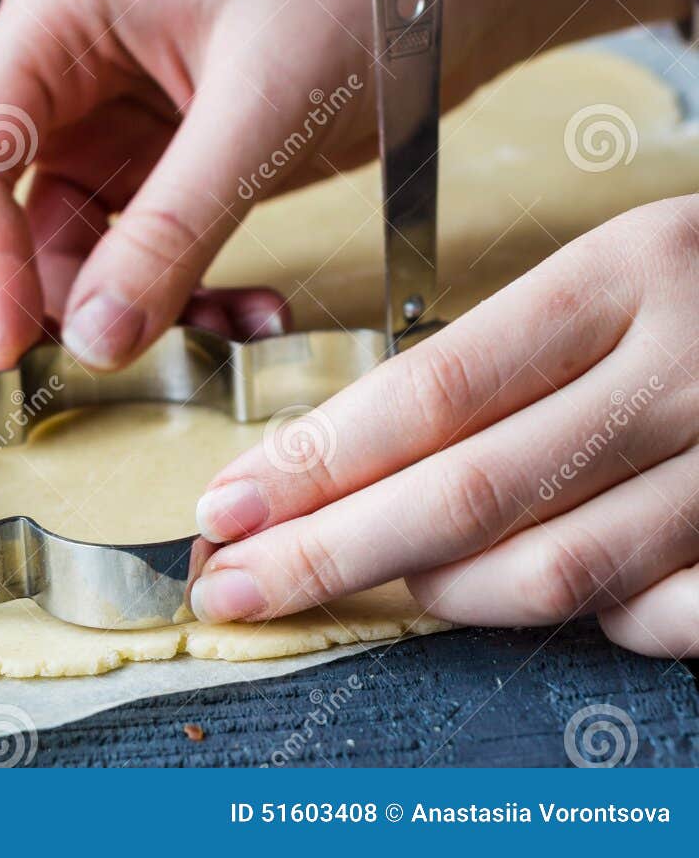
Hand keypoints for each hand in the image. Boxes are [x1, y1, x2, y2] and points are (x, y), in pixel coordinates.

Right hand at [0, 0, 685, 372]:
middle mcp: (57, 67)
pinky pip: (117, 258)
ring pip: (40, 246)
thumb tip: (92, 343)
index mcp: (59, 16)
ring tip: (213, 337)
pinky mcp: (150, 165)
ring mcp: (98, 119)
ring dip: (99, 312)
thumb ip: (175, 228)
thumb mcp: (267, 110)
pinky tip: (244, 314)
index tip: (8, 350)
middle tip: (44, 375)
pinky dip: (162, 302)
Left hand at [189, 198, 698, 656]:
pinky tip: (534, 594)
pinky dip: (584, 620)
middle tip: (234, 583)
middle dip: (333, 549)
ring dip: (437, 595)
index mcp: (629, 272)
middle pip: (472, 488)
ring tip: (365, 587)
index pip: (439, 384)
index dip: (320, 456)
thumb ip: (526, 349)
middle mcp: (684, 366)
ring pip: (556, 568)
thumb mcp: (631, 264)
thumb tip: (374, 450)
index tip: (231, 499)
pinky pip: (659, 615)